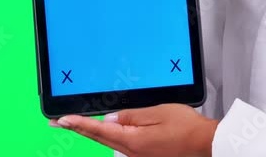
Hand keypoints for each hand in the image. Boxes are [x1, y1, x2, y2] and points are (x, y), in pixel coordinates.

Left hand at [50, 104, 218, 156]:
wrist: (205, 144)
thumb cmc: (187, 128)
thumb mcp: (158, 113)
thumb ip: (131, 115)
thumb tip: (110, 118)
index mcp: (132, 140)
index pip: (98, 130)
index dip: (78, 124)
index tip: (61, 119)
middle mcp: (132, 152)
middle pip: (99, 138)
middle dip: (78, 129)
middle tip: (59, 122)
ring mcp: (139, 155)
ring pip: (109, 142)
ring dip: (92, 132)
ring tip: (78, 123)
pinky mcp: (146, 154)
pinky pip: (121, 144)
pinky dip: (109, 136)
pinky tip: (107, 129)